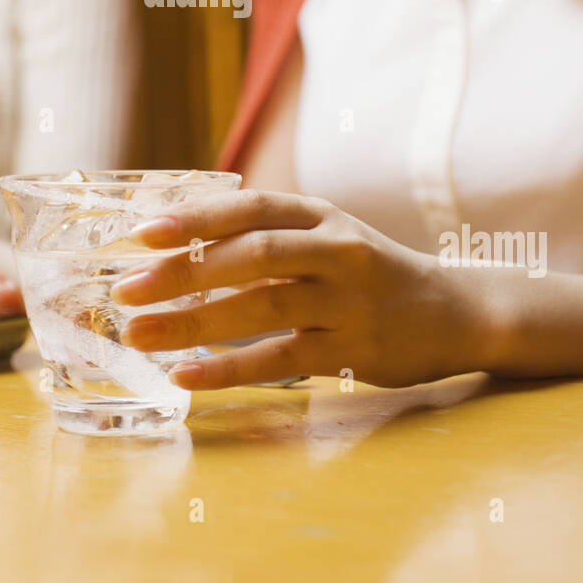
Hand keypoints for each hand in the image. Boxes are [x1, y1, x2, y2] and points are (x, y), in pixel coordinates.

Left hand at [110, 191, 488, 389]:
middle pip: (250, 256)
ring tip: (139, 334)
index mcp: (320, 215)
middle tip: (127, 289)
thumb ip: (267, 233)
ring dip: (192, 321)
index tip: (143, 232)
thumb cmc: (370, 272)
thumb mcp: (328, 234)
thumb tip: (176, 238)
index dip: (195, 218)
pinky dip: (228, 367)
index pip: (250, 208)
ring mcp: (347, 301)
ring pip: (260, 306)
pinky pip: (279, 358)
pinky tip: (186, 374)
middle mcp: (336, 251)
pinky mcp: (354, 350)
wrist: (455, 310)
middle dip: (183, 272)